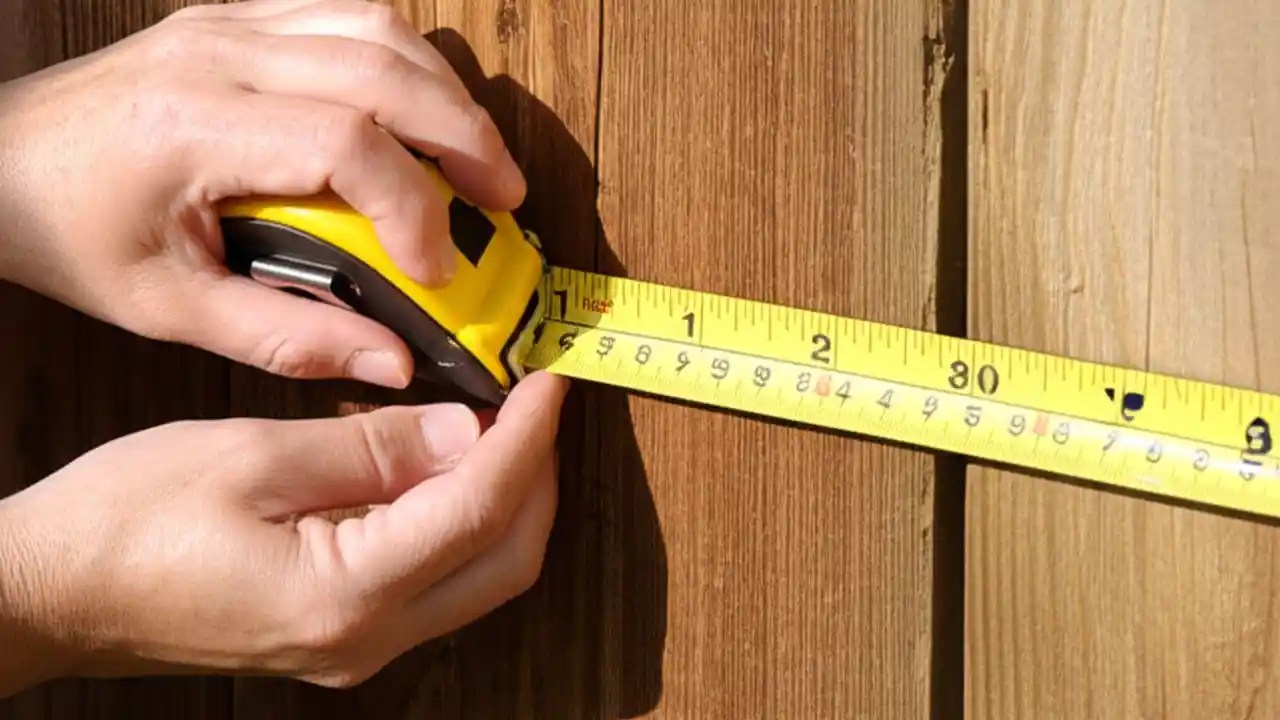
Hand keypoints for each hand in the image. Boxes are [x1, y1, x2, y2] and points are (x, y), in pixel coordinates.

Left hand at [0, 0, 524, 387]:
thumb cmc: (65, 232)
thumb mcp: (166, 308)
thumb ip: (285, 336)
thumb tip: (388, 359)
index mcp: (194, 124)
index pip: (346, 142)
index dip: (414, 207)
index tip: (437, 270)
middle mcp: (217, 53)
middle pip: (383, 65)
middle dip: (464, 136)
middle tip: (505, 200)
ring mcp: (227, 22)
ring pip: (375, 25)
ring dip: (443, 91)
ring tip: (475, 157)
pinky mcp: (235, 17)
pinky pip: (345, 12)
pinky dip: (401, 58)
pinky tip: (418, 109)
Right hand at [0, 372, 566, 694]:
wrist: (56, 595)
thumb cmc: (127, 523)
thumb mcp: (253, 457)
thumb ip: (372, 447)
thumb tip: (464, 430)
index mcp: (346, 595)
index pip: (480, 510)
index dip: (529, 440)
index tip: (550, 383)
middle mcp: (368, 638)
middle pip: (504, 560)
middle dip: (535, 475)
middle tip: (534, 401)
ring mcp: (358, 646)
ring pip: (478, 574)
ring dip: (501, 497)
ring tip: (497, 422)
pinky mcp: (343, 633)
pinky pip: (433, 578)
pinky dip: (454, 518)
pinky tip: (436, 461)